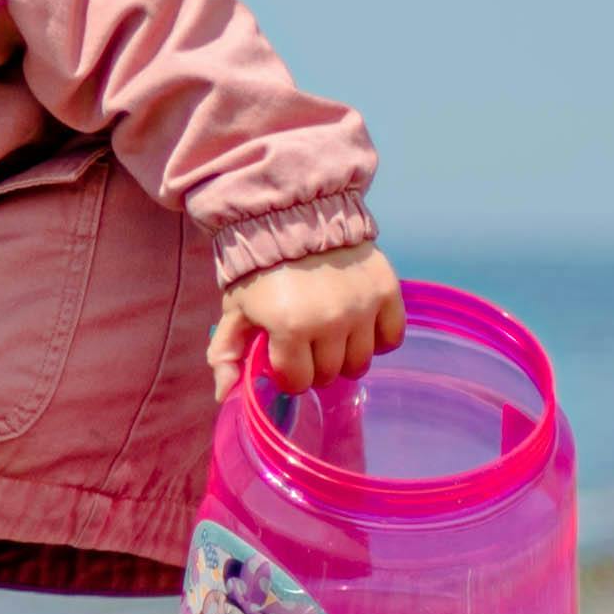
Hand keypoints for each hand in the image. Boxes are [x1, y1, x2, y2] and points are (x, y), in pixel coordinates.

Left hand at [210, 245, 405, 396]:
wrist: (294, 217)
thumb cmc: (259, 269)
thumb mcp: (235, 310)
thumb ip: (226, 353)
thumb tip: (223, 395)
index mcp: (290, 328)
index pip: (298, 381)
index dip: (288, 374)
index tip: (283, 358)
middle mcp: (330, 321)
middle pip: (331, 374)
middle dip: (315, 366)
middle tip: (306, 344)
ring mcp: (362, 307)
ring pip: (361, 362)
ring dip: (345, 356)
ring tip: (332, 336)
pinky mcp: (386, 292)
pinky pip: (391, 338)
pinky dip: (378, 339)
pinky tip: (359, 327)